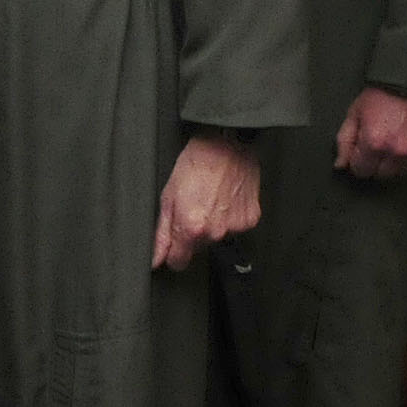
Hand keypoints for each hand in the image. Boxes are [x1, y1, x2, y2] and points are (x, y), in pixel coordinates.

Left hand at [154, 132, 262, 269]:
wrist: (227, 144)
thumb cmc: (197, 163)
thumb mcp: (168, 196)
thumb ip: (162, 233)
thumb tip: (156, 258)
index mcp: (192, 228)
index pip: (179, 262)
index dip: (174, 253)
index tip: (174, 243)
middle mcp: (215, 232)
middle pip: (199, 248)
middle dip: (193, 233)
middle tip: (194, 206)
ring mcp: (235, 227)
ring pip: (217, 237)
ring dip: (213, 224)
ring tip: (211, 198)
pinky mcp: (250, 220)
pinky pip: (235, 227)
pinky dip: (230, 217)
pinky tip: (225, 198)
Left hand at [334, 87, 406, 177]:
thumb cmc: (386, 91)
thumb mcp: (356, 110)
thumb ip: (345, 140)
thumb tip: (340, 163)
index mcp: (374, 142)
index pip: (361, 171)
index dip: (359, 160)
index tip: (362, 151)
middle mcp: (397, 150)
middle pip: (381, 174)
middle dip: (377, 162)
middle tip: (379, 141)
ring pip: (402, 173)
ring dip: (396, 161)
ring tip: (396, 138)